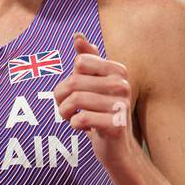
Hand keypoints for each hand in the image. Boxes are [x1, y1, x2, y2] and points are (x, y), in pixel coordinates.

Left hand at [53, 32, 137, 174]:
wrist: (118, 149)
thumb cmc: (101, 113)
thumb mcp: (94, 85)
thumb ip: (88, 59)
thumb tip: (77, 35)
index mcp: (118, 70)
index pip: (80, 62)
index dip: (69, 79)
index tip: (74, 93)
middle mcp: (122, 84)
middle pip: (74, 81)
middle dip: (62, 98)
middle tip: (67, 110)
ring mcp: (121, 105)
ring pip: (74, 100)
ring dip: (65, 113)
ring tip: (72, 119)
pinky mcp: (116, 125)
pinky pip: (81, 119)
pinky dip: (75, 125)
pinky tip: (84, 128)